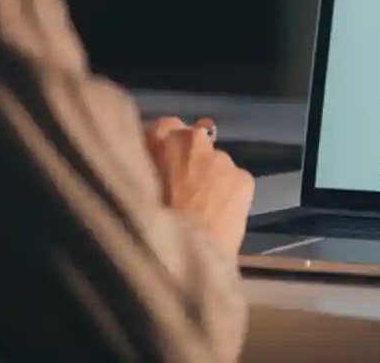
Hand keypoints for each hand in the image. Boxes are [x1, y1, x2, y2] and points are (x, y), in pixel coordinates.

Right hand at [144, 118, 254, 256]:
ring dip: (211, 177)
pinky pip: (235, 181)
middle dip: (190, 159)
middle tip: (182, 188)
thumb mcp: (135, 189)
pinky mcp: (243, 177)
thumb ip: (144, 168)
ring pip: (217, 163)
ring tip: (202, 207)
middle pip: (194, 142)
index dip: (163, 148)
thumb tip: (150, 166)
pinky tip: (220, 215)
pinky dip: (229, 193)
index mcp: (161, 138)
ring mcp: (223, 157)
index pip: (164, 127)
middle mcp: (195, 138)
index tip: (161, 166)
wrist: (184, 252)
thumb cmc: (148, 223)